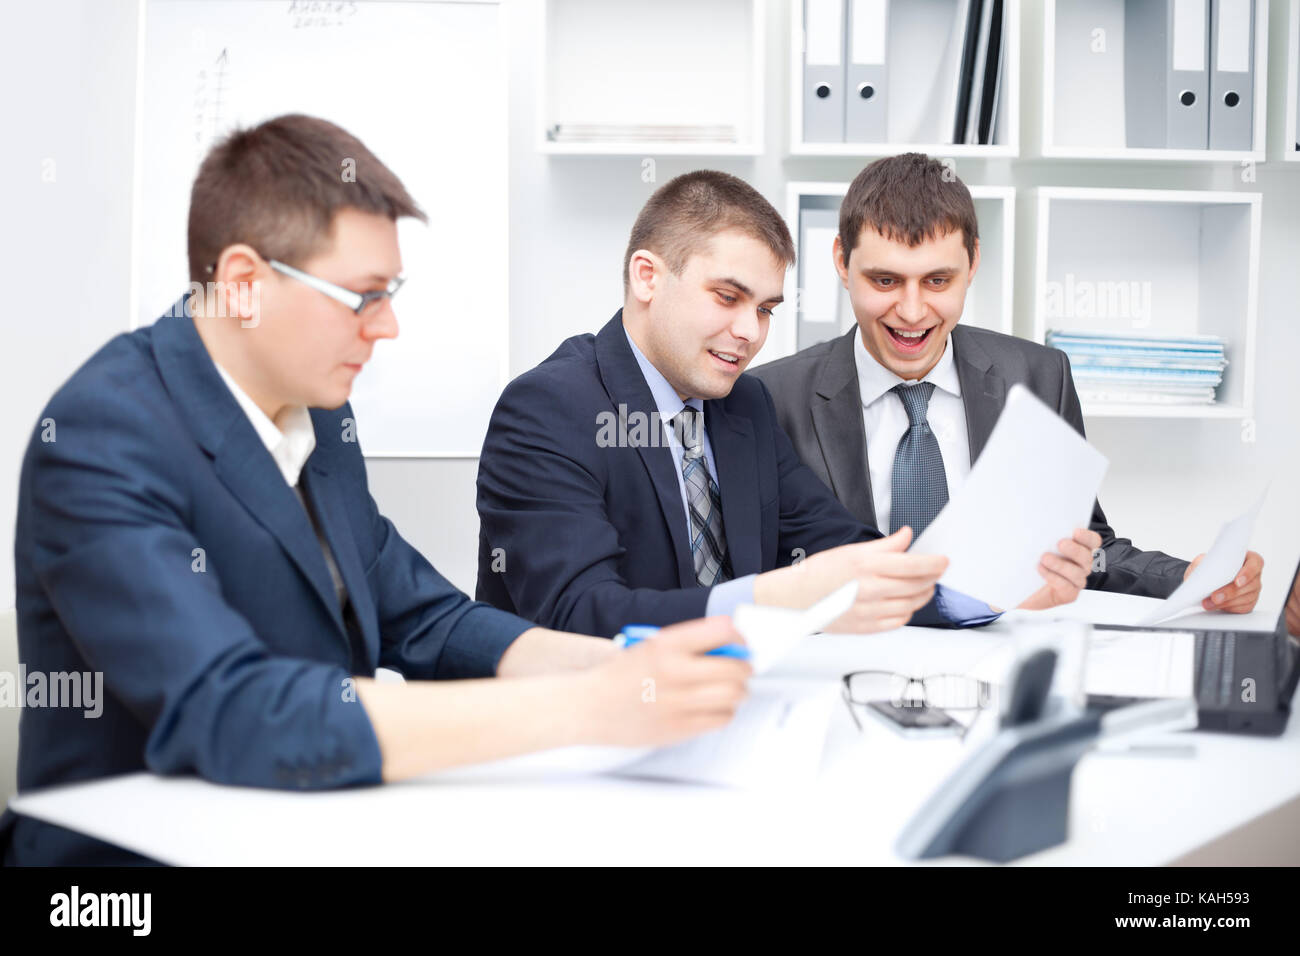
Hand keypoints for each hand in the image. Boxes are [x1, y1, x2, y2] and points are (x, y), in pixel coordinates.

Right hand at [578, 616, 751, 747]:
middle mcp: (674, 671)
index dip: (739, 637)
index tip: (740, 644)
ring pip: (734, 695)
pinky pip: (721, 718)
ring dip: (738, 691)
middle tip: (742, 670)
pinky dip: (725, 712)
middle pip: (736, 668)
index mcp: (666, 644)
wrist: (588, 707)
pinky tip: (713, 707)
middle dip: (744, 668)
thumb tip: (730, 650)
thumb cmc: (620, 676)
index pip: (723, 631)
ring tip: (729, 690)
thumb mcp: (650, 647)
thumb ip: (687, 646)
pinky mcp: (679, 728)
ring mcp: (677, 702)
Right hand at [754, 527, 947, 632]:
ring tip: (925, 587)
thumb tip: (906, 536)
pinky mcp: (867, 627)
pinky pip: (898, 621)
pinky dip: (908, 612)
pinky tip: (906, 603)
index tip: (943, 560)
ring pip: (911, 605)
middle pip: (917, 585)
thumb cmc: (820, 574)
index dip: (934, 563)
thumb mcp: (852, 551)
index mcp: (867, 566)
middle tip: (935, 572)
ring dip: (924, 595)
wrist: (798, 599)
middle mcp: (870, 589)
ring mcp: (870, 611)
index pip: (913, 565)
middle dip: (932, 578)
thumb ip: (885, 545)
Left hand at [1017, 528, 1101, 610]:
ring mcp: (1077, 580)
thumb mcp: (1038, 545)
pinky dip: (1053, 577)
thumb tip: (1038, 522)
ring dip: (1061, 564)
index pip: (1093, 541)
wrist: (1025, 588)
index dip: (1087, 537)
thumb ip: (1045, 535)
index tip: (1075, 532)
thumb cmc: (1034, 562)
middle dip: (1074, 550)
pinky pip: (1066, 586)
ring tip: (1045, 558)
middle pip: (1086, 557)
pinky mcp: (1069, 593)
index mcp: (1079, 549)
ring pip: (1077, 573)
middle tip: (1060, 544)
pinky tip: (1041, 569)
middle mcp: (1081, 565)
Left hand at [1186, 549, 1262, 612]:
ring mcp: (1253, 590)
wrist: (1202, 581)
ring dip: (1225, 602)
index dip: (1248, 572)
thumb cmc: (1207, 568)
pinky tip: (1214, 606)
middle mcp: (1253, 575)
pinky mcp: (1248, 603)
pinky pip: (1241, 608)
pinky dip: (1227, 608)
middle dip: (1230, 592)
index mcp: (1247, 559)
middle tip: (1215, 596)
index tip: (1237, 581)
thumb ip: (1206, 562)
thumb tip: (1205, 570)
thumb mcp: (1204, 560)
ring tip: (1208, 602)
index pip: (1255, 563)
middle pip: (1250, 584)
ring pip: (1245, 598)